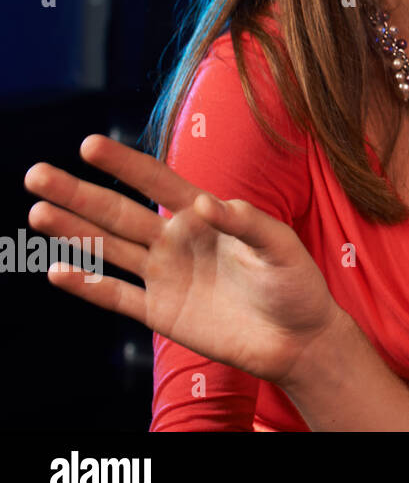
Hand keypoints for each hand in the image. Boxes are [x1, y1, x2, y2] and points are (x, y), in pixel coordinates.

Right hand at [25, 134, 341, 385]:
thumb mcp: (279, 245)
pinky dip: (87, 286)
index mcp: (206, 216)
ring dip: (73, 232)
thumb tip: (206, 203)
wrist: (298, 338)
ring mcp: (166, 276)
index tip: (89, 144)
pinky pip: (117, 297)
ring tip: (36, 212)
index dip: (124, 164)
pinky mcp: (161, 313)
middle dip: (78, 193)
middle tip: (36, 174)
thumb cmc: (296, 283)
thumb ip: (246, 223)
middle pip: (119, 212)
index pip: (158, 182)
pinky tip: (57, 270)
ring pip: (109, 249)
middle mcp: (178, 240)